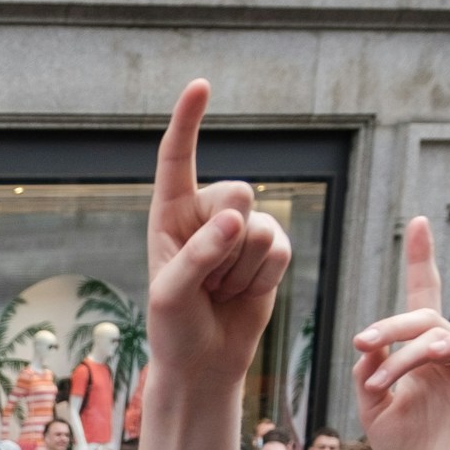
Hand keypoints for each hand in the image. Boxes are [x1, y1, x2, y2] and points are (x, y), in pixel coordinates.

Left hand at [143, 81, 293, 390]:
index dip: (188, 122)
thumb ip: (199, 254)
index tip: (201, 87)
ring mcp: (240, 230)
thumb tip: (239, 217)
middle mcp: (206, 213)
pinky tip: (240, 294)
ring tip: (218, 292)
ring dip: (240, 271)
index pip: (177, 159)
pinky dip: (261, 279)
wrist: (203, 362)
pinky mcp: (268, 250)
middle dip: (226, 241)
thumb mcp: (171, 295)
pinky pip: (279, 250)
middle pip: (238, 193)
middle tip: (204, 281)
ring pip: (260, 227)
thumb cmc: (174, 328)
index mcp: (169, 213)